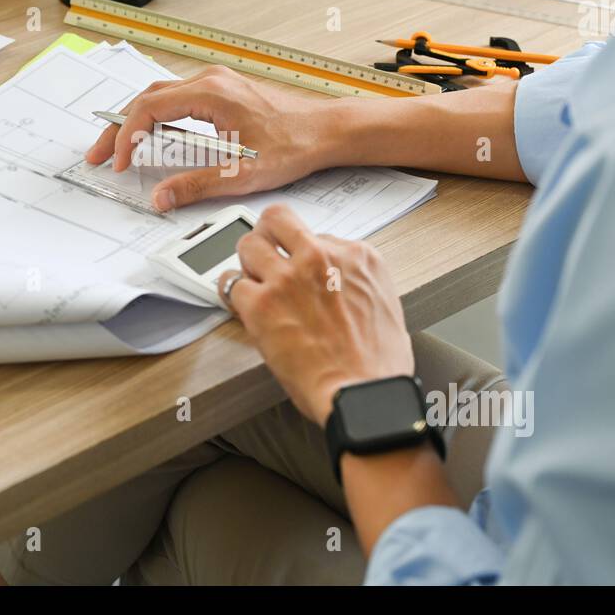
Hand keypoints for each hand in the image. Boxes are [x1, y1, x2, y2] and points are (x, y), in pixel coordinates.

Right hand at [85, 66, 339, 211]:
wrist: (327, 130)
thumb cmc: (295, 144)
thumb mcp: (243, 173)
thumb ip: (196, 185)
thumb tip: (161, 197)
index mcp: (211, 94)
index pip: (149, 108)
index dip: (124, 136)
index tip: (115, 161)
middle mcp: (211, 81)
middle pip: (147, 98)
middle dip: (118, 127)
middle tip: (97, 154)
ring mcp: (217, 83)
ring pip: (160, 95)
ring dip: (135, 120)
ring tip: (116, 147)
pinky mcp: (223, 92)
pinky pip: (177, 98)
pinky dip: (156, 116)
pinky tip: (151, 136)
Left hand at [220, 204, 414, 426]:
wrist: (363, 395)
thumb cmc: (377, 364)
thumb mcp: (384, 302)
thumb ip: (354, 279)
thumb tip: (335, 278)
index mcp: (356, 256)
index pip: (315, 233)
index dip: (303, 252)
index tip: (298, 265)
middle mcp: (321, 258)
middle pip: (276, 219)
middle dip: (267, 236)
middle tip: (265, 256)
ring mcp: (288, 278)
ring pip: (248, 244)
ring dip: (247, 264)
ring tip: (253, 282)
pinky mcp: (262, 305)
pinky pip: (231, 284)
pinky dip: (233, 296)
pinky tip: (242, 306)